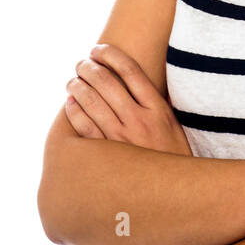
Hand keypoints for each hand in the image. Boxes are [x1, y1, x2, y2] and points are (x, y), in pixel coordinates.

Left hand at [63, 42, 192, 156]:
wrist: (174, 196)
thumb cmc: (172, 158)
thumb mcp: (174, 126)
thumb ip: (158, 103)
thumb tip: (144, 79)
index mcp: (158, 109)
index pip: (130, 70)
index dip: (111, 54)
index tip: (99, 48)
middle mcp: (139, 121)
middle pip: (107, 81)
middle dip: (89, 67)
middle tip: (81, 63)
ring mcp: (121, 139)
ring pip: (91, 101)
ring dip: (77, 85)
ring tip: (72, 80)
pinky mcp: (107, 156)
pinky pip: (84, 127)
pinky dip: (74, 111)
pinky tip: (70, 103)